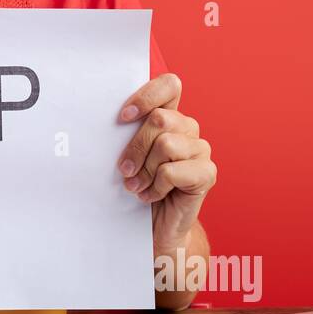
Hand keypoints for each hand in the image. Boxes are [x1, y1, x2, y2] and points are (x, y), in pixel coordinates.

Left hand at [116, 73, 216, 249]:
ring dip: (144, 170)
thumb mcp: (126, 155)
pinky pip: (172, 171)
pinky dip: (156, 187)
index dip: (147, 96)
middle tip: (124, 170)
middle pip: (160, 119)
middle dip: (135, 147)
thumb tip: (106, 121)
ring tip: (137, 186)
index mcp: (170, 116)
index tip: (123, 118)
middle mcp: (188, 128)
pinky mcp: (207, 173)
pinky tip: (152, 195)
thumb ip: (125, 134)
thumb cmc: (136, 186)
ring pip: (165, 144)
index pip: (169, 85)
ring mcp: (200, 150)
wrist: (153, 228)